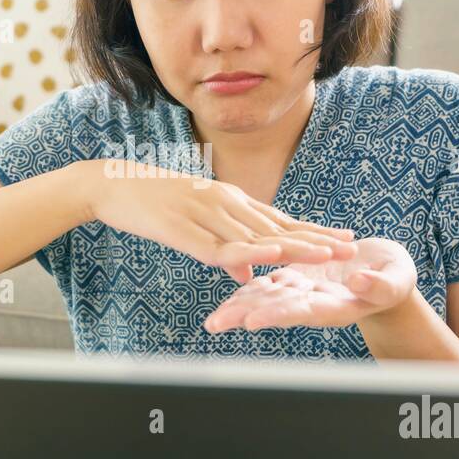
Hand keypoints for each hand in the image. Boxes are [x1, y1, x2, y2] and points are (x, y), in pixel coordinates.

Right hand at [81, 159, 357, 283]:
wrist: (109, 185)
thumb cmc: (149, 204)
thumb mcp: (192, 227)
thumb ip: (223, 249)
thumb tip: (246, 272)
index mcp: (228, 201)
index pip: (279, 218)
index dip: (312, 230)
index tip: (343, 236)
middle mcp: (224, 203)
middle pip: (277, 225)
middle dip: (315, 237)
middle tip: (350, 246)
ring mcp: (204, 215)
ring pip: (255, 235)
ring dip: (290, 245)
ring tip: (322, 256)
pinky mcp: (183, 230)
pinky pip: (218, 246)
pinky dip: (244, 253)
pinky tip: (266, 259)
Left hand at [203, 237, 418, 331]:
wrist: (384, 271)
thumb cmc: (396, 278)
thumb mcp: (397, 280)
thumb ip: (380, 284)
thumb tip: (359, 280)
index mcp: (336, 306)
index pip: (303, 311)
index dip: (278, 315)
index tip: (254, 322)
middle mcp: (313, 302)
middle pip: (274, 309)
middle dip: (244, 316)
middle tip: (215, 325)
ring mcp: (301, 290)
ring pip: (265, 298)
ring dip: (238, 307)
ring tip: (212, 320)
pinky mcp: (295, 276)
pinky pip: (267, 282)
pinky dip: (247, 285)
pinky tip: (226, 292)